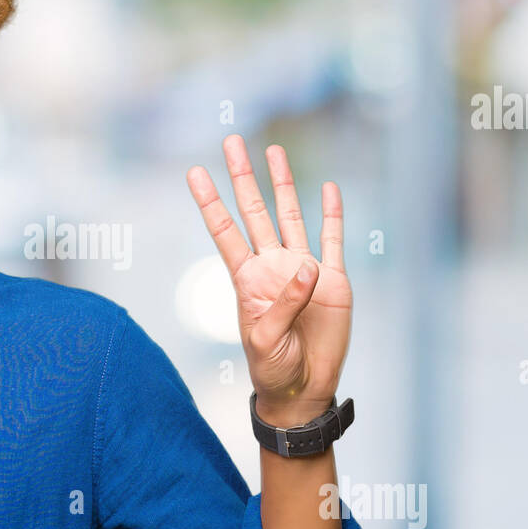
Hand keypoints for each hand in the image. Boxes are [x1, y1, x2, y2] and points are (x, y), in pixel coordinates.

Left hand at [186, 134, 351, 423]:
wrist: (304, 387)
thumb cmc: (273, 366)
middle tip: (231, 141)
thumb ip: (283, 304)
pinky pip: (332, 240)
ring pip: (291, 215)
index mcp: (247, 279)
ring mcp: (302, 270)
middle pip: (254, 211)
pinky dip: (332, 214)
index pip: (224, 232)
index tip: (194, 172)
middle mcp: (271, 266)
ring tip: (273, 151)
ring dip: (283, 184)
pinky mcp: (333, 280)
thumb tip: (307, 267)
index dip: (210, 203)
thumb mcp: (265, 340)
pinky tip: (329, 189)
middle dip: (243, 177)